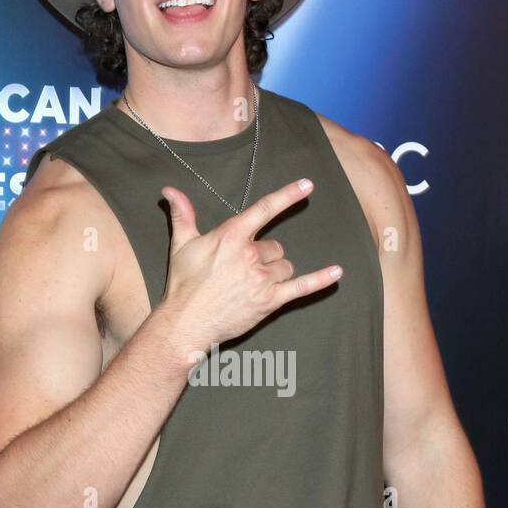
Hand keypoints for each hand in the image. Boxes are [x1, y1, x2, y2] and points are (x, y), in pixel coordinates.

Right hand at [158, 178, 342, 351]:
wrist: (186, 322)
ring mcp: (262, 278)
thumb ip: (183, 214)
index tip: (308, 185)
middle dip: (264, 257)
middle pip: (276, 247)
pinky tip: (337, 272)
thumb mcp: (181, 245)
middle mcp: (251, 254)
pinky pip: (302, 286)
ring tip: (250, 286)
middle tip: (241, 273)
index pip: (266, 209)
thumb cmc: (183, 284)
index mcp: (232, 235)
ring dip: (275, 273)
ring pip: (285, 266)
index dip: (288, 195)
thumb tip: (170, 190)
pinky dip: (321, 280)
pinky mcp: (270, 301)